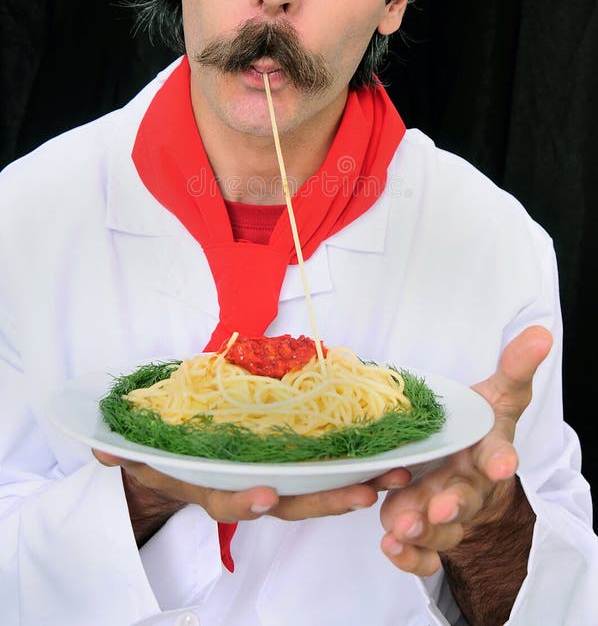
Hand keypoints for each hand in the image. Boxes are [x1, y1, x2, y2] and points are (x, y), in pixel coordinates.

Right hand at [93, 449, 411, 542]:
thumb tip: (103, 449)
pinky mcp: (296, 461)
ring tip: (395, 474)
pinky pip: (328, 468)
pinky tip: (388, 451)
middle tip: (368, 491)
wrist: (186, 458)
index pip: (230, 502)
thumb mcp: (144, 450)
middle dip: (330, 500)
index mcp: (216, 488)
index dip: (245, 502)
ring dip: (357, 483)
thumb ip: (125, 449)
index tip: (265, 496)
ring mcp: (278, 478)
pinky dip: (357, 464)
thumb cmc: (170, 451)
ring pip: (319, 490)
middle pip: (292, 503)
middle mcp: (252, 489)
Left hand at [378, 325, 552, 576]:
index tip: (502, 464)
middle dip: (455, 504)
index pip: (498, 454)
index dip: (500, 459)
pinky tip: (390, 547)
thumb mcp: (497, 396)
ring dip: (422, 530)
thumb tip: (541, 332)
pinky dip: (408, 557)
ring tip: (401, 526)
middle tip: (441, 506)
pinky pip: (421, 554)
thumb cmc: (478, 429)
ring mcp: (447, 513)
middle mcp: (469, 487)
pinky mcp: (425, 534)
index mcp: (487, 453)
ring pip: (439, 529)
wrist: (465, 470)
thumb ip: (514, 368)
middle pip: (466, 500)